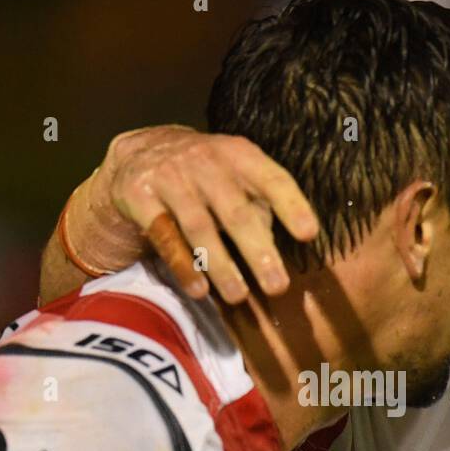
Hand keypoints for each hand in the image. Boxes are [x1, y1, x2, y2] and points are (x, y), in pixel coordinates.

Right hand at [94, 126, 319, 302]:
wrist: (139, 153)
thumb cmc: (206, 175)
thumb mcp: (236, 178)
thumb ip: (260, 207)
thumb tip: (278, 248)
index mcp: (239, 156)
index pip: (271, 179)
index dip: (291, 205)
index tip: (309, 234)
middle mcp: (206, 162)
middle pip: (236, 211)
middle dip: (258, 251)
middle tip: (278, 286)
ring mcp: (171, 178)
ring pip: (200, 227)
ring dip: (221, 265)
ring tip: (239, 297)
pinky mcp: (140, 196)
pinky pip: (164, 236)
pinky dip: (182, 265)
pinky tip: (199, 290)